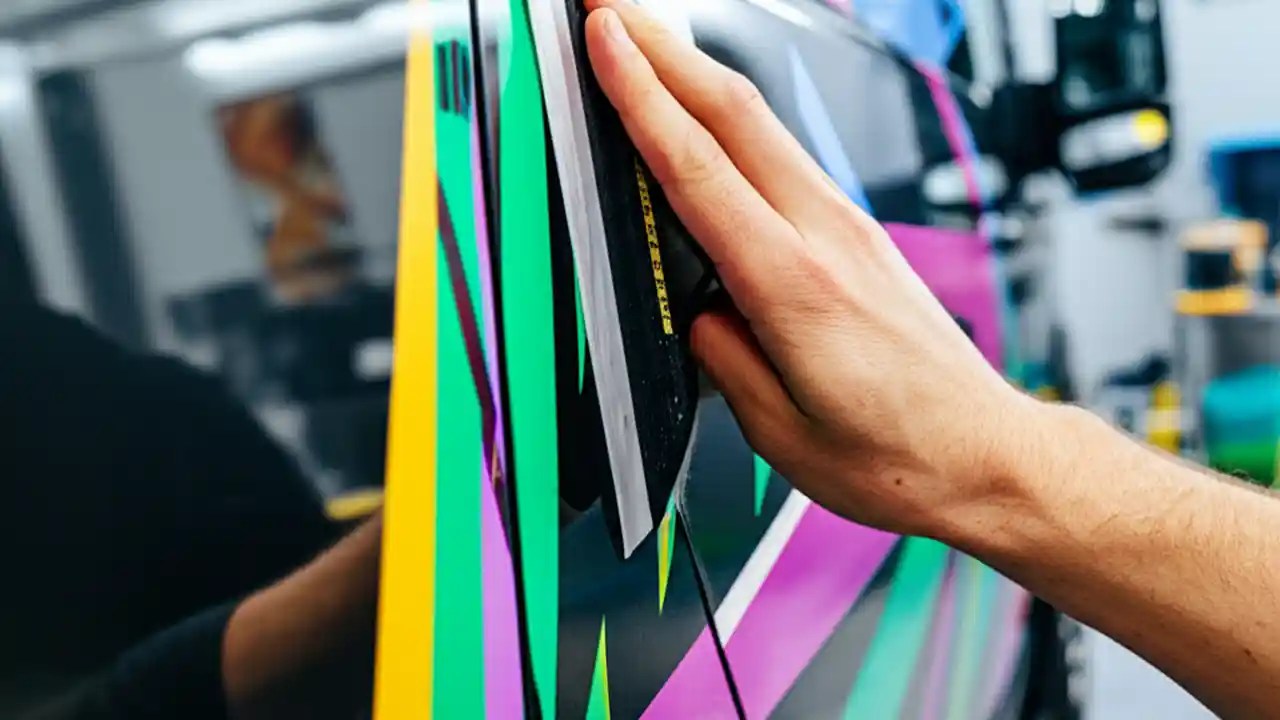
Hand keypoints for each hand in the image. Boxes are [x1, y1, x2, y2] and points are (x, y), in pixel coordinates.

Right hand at [584, 1, 1041, 536]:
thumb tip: (694, 310)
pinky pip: (783, 156)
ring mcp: (849, 227)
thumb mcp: (779, 431)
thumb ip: (723, 355)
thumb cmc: (898, 455)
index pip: (698, 168)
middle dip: (663, 46)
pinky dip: (733, 118)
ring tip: (646, 41)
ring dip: (697, 72)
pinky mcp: (858, 235)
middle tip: (608, 5)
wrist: (986, 455)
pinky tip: (709, 114)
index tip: (603, 41)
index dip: (641, 95)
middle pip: (734, 113)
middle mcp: (828, 237)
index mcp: (795, 286)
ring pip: (760, 125)